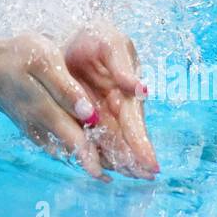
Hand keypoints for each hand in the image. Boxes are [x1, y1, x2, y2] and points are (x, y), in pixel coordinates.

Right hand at [0, 34, 107, 179]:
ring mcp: (35, 130)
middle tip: (109, 180)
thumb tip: (89, 114)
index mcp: (46, 110)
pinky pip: (54, 143)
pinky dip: (70, 150)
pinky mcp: (33, 128)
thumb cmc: (16, 57)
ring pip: (62, 149)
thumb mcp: (43, 61)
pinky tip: (84, 152)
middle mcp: (41, 126)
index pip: (74, 139)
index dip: (92, 157)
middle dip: (91, 164)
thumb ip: (66, 88)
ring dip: (81, 160)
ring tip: (103, 172)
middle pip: (71, 149)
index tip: (107, 175)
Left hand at [64, 23, 158, 178]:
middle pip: (124, 138)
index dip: (141, 142)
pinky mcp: (82, 118)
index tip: (150, 163)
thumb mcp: (109, 43)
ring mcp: (99, 114)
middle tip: (140, 178)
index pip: (134, 121)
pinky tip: (97, 169)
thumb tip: (141, 88)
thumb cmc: (94, 38)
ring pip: (109, 142)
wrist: (66, 37)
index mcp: (125, 91)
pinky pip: (89, 139)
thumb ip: (122, 65)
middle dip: (134, 158)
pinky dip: (94, 153)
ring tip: (125, 178)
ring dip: (117, 160)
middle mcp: (115, 107)